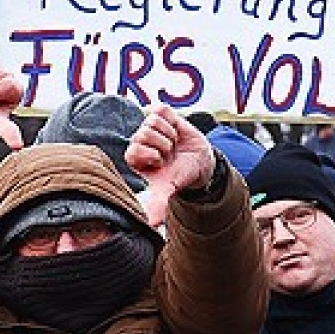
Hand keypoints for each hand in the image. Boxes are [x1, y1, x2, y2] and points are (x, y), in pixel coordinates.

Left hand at [125, 105, 215, 225]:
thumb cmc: (181, 176)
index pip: (133, 150)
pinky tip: (175, 130)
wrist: (200, 163)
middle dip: (163, 145)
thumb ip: (158, 204)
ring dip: (169, 134)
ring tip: (173, 144)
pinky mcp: (161, 115)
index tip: (162, 164)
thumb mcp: (169, 189)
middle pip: (143, 133)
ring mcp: (150, 127)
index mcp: (134, 158)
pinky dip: (172, 119)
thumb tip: (151, 224)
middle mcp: (139, 141)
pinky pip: (161, 109)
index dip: (153, 156)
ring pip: (152, 121)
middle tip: (170, 154)